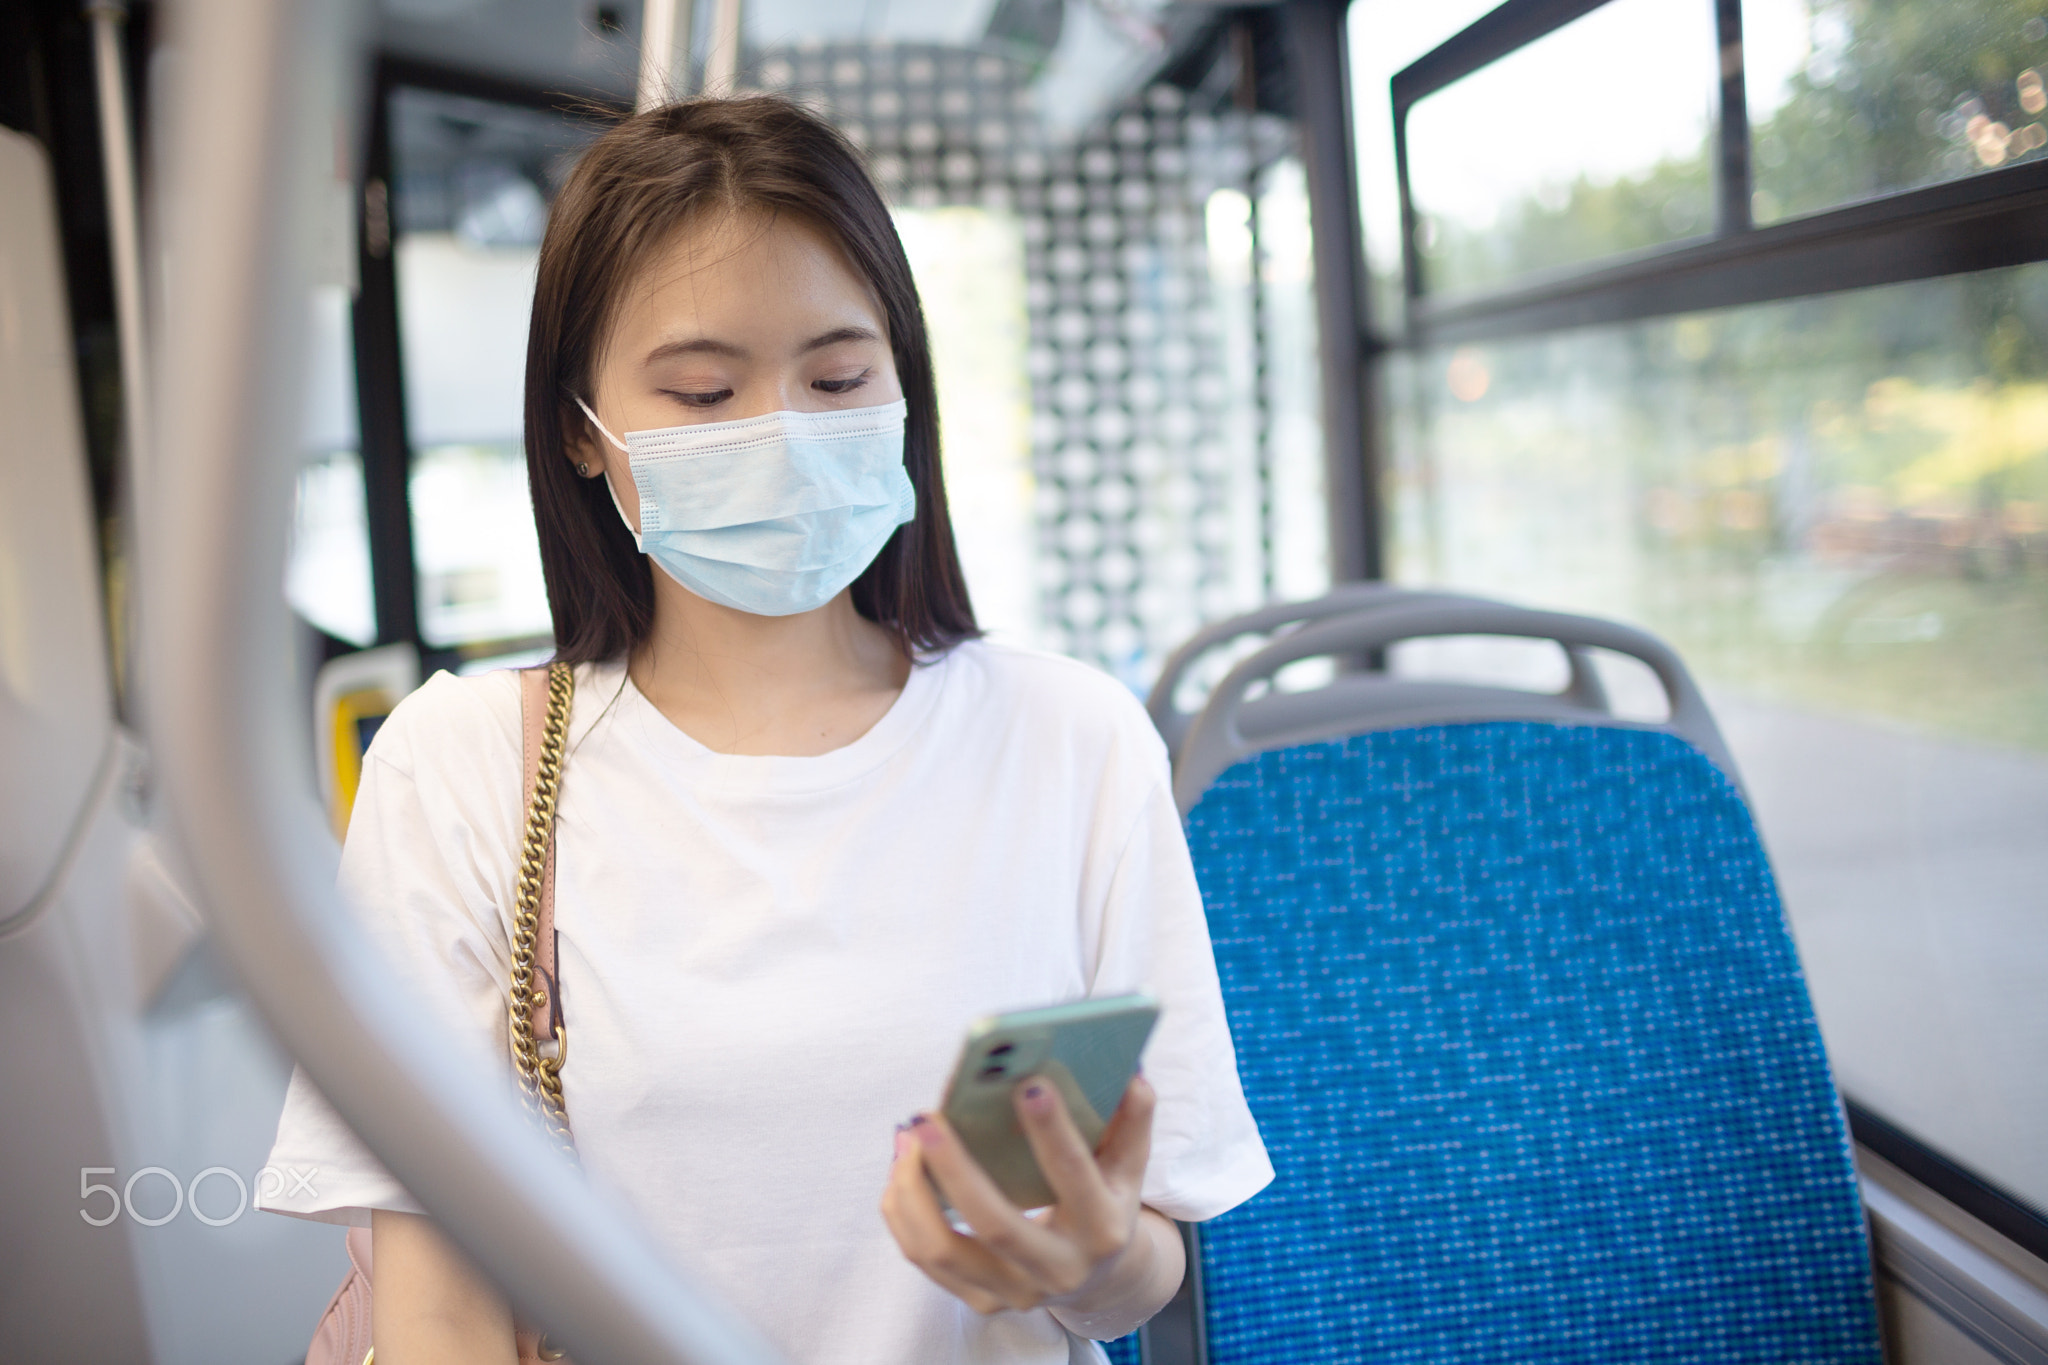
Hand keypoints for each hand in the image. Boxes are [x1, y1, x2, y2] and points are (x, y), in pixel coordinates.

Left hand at [879, 1075, 1181, 1332]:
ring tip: (906, 1139)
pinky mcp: (982, 1300)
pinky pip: (925, 1258)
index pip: (1075, 1178)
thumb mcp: (1129, 1166)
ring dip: (913, 1192)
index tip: (1027, 1084)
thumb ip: (1132, 1120)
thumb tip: (1129, 1071)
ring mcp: (1016, 1292)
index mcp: (1102, 1229)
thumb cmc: (1106, 1202)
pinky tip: (902, 1169)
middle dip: (955, 1169)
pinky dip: (904, 1212)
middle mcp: (1060, 1269)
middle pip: (996, 1224)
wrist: (1098, 1277)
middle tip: (926, 1119)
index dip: (1052, 1131)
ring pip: (943, 1250)